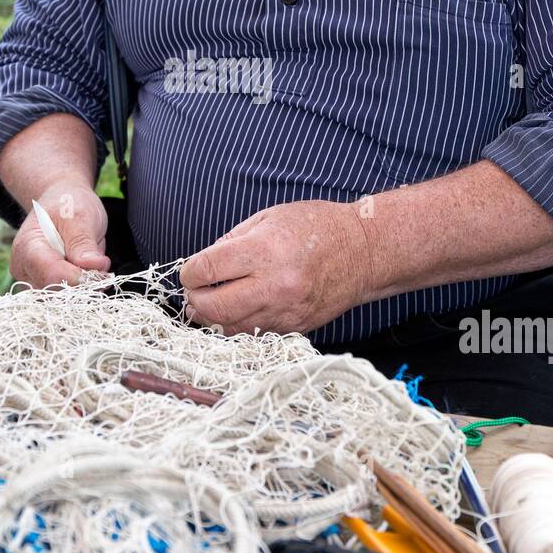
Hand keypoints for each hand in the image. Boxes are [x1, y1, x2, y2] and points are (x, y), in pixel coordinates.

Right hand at [9, 179, 111, 286]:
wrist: (59, 202)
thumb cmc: (67, 205)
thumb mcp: (80, 215)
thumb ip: (84, 242)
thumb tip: (94, 266)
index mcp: (27, 247)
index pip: (52, 275)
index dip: (80, 276)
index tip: (102, 264)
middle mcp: (23, 268)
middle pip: (56, 291)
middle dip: (84, 281)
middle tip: (101, 260)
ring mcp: (32, 280)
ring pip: (62, 297)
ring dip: (84, 284)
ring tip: (91, 259)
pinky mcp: (43, 287)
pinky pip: (64, 296)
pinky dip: (81, 286)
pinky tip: (87, 269)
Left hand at [178, 200, 378, 335]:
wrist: (363, 252)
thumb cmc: (316, 228)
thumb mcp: (268, 218)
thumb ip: (231, 242)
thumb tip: (202, 266)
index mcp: (265, 250)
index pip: (206, 270)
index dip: (189, 271)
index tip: (190, 270)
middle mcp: (274, 285)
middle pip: (212, 307)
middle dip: (194, 299)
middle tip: (194, 290)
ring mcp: (285, 311)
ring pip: (229, 328)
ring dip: (212, 317)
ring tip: (210, 302)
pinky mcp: (294, 327)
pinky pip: (253, 334)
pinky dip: (237, 324)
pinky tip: (237, 310)